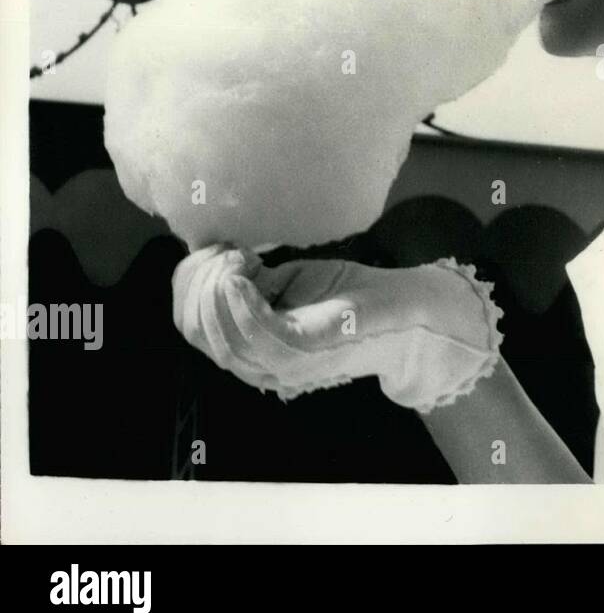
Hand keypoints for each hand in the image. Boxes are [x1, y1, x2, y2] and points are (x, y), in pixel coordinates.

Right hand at [171, 244, 503, 411]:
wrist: (406, 310)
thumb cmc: (349, 294)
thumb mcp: (287, 281)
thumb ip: (250, 279)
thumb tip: (213, 256)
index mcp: (249, 348)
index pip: (189, 324)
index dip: (187, 282)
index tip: (212, 247)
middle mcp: (257, 366)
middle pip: (194, 329)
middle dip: (197, 281)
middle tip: (225, 250)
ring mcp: (280, 365)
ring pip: (218, 336)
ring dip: (216, 287)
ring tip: (237, 257)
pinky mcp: (304, 354)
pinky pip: (255, 334)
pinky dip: (240, 301)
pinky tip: (244, 273)